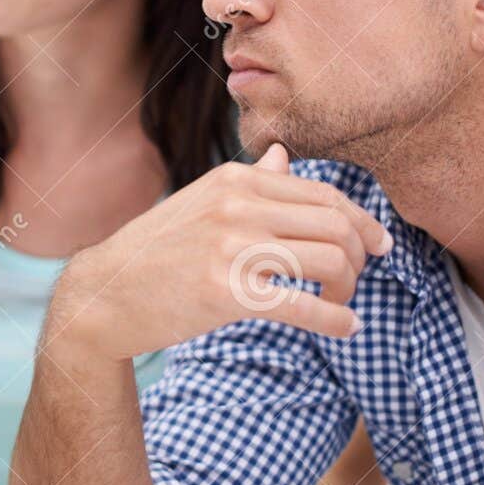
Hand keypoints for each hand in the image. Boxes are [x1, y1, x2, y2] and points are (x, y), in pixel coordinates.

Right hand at [53, 144, 392, 358]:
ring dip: (348, 288)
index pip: (323, 194)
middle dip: (361, 256)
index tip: (378, 245)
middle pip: (336, 225)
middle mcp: (236, 206)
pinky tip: (345, 328)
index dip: (363, 222)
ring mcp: (231, 249)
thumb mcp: (200, 202)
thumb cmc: (156, 250)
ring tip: (339, 302)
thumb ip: (249, 181)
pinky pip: (303, 306)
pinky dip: (336, 320)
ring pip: (329, 261)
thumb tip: (284, 156)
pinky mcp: (226, 293)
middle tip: (356, 279)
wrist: (104, 293)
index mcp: (234, 179)